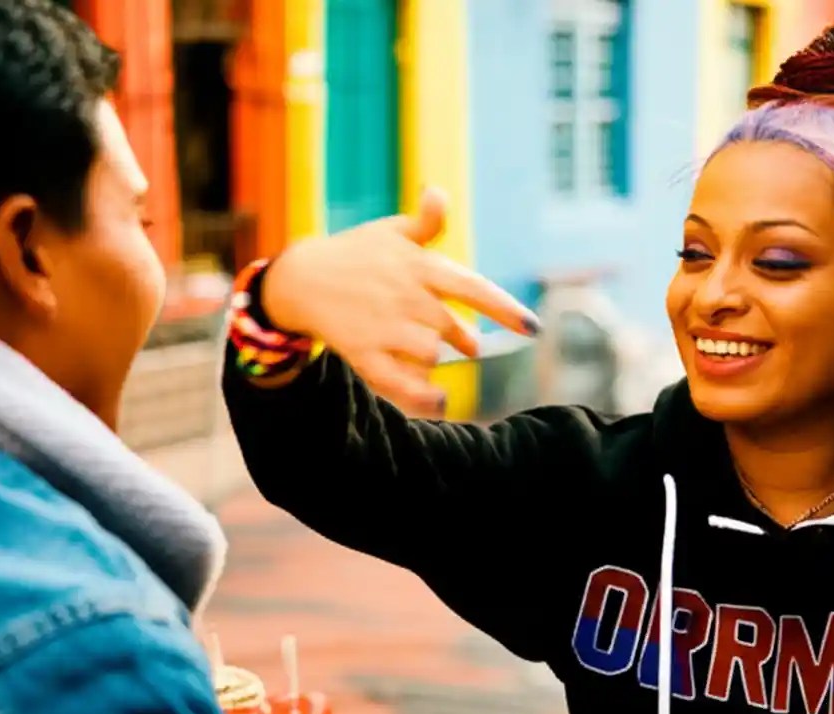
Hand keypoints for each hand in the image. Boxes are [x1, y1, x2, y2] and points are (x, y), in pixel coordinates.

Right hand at [261, 188, 539, 415]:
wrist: (300, 278)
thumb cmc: (355, 254)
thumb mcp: (390, 232)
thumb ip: (426, 221)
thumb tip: (439, 192)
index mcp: (419, 265)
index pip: (473, 289)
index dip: (506, 310)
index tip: (534, 328)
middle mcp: (406, 296)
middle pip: (454, 329)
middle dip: (465, 339)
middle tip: (469, 344)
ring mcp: (384, 326)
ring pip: (432, 354)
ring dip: (436, 357)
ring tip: (428, 352)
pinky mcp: (363, 352)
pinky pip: (400, 381)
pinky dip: (422, 395)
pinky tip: (439, 401)